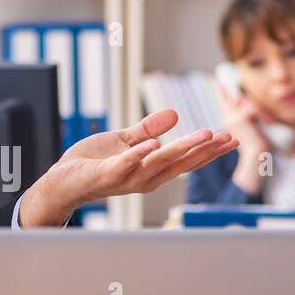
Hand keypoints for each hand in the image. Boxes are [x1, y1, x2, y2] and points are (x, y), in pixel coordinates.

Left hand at [19, 109, 236, 225]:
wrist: (63, 179)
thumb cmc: (93, 163)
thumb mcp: (126, 140)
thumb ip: (148, 128)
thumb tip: (175, 114)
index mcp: (151, 170)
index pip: (185, 160)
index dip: (208, 150)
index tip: (230, 139)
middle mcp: (144, 178)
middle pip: (179, 163)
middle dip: (204, 150)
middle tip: (227, 138)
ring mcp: (126, 178)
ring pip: (158, 162)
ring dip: (181, 149)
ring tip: (204, 135)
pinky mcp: (106, 175)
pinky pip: (124, 164)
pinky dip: (138, 155)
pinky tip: (153, 144)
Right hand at [215, 82, 274, 196]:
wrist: (257, 156)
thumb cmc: (258, 144)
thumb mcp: (252, 126)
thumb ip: (248, 114)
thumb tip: (245, 101)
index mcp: (228, 120)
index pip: (224, 102)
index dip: (222, 93)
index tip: (219, 83)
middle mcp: (226, 118)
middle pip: (241, 98)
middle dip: (254, 105)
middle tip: (266, 118)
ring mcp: (231, 118)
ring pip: (247, 102)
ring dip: (260, 111)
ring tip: (268, 122)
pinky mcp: (239, 119)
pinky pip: (252, 107)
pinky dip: (262, 114)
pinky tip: (267, 122)